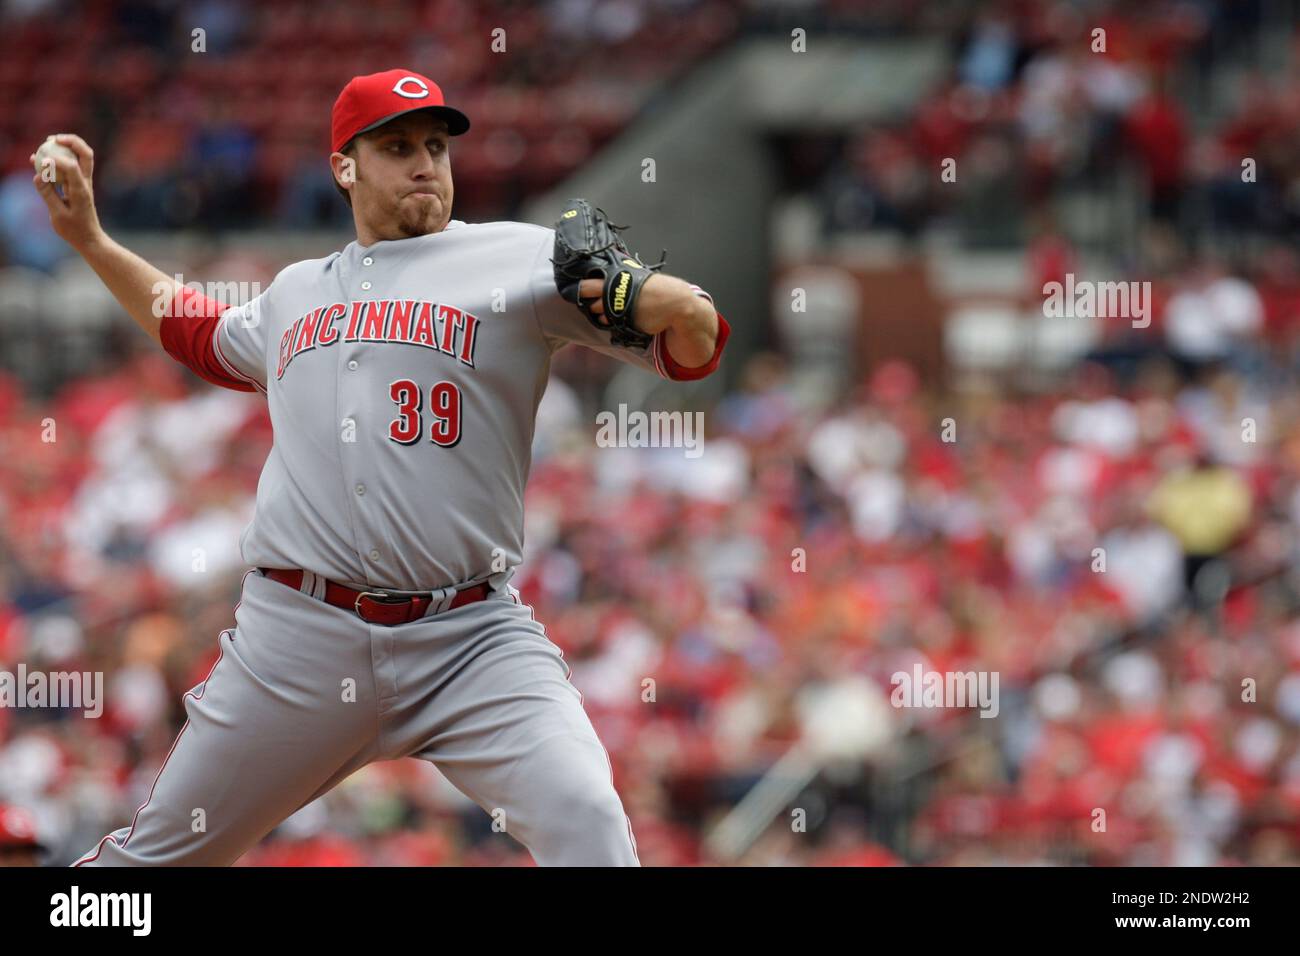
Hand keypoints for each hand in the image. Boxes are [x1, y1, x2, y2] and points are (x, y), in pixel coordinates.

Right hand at [31, 134, 104, 251]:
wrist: (90, 239)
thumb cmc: (74, 230)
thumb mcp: (58, 215)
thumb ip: (47, 194)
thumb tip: (37, 176)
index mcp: (81, 190)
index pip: (72, 167)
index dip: (56, 161)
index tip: (41, 163)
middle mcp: (85, 183)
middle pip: (85, 154)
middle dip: (71, 141)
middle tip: (53, 138)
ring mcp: (83, 183)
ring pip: (81, 157)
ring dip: (67, 146)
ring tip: (48, 141)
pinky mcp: (78, 186)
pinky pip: (71, 167)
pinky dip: (60, 160)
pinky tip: (43, 159)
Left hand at [577, 273, 708, 336]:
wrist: (675, 303)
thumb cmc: (660, 289)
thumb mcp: (641, 276)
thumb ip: (624, 278)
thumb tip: (611, 276)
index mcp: (618, 275)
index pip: (590, 280)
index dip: (582, 284)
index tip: (580, 286)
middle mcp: (614, 289)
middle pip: (586, 292)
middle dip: (583, 296)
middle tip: (584, 298)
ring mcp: (617, 306)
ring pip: (596, 309)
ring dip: (597, 310)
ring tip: (607, 309)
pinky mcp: (622, 320)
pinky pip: (608, 322)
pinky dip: (608, 320)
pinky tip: (615, 317)